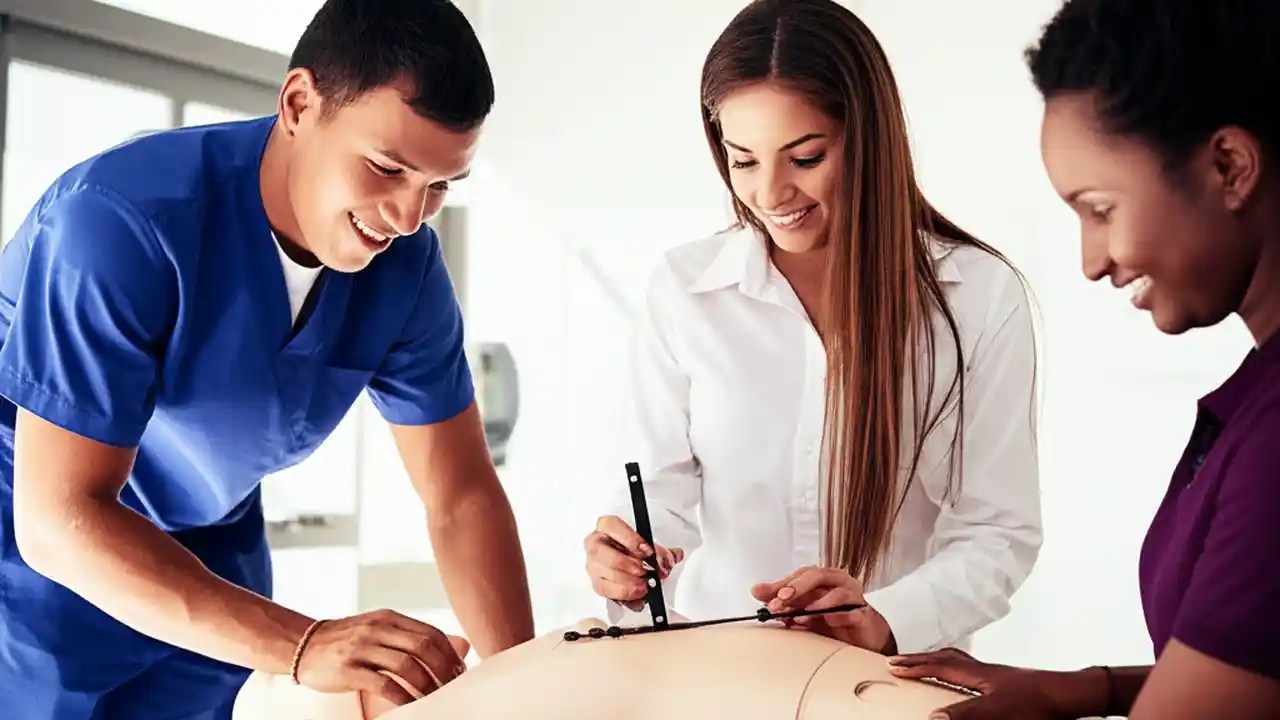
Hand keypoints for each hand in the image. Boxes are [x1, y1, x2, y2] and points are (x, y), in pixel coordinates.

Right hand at [295, 609, 467, 706]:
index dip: (449, 653)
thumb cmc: (346, 640)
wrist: (304, 644)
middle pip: (423, 647)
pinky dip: (403, 696)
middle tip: (453, 687)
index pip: (429, 633)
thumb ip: (404, 635)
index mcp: (388, 618)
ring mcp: (362, 648)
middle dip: (444, 669)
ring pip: (407, 665)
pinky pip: (384, 684)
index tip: (459, 671)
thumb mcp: (376, 628)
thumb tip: (444, 649)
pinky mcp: (348, 669)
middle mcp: (377, 629)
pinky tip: (412, 706)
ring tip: (436, 698)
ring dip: (427, 685)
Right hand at [584, 515, 682, 609]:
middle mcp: (595, 544)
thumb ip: (663, 552)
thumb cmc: (634, 550)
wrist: (628, 563)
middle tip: (645, 571)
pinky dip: (626, 597)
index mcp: (606, 527)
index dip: (630, 539)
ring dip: (627, 583)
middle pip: (602, 552)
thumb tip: (673, 556)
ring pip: (604, 575)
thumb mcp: (650, 546)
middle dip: (627, 564)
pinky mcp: (597, 584)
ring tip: (644, 586)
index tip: (648, 551)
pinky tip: (638, 597)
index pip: (611, 526)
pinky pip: (607, 593)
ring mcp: (593, 565)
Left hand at [751, 565, 895, 653]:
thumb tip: (756, 591)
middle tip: (780, 600)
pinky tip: (827, 621)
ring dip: (816, 604)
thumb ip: (783, 601)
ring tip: (800, 615)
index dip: (782, 583)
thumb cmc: (834, 619)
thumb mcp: (804, 610)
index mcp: (824, 578)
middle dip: (796, 588)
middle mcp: (839, 583)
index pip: (801, 574)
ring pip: (837, 593)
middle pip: (818, 576)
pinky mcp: (863, 616)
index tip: (763, 594)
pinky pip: (852, 613)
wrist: (863, 638)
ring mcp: (853, 598)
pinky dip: (837, 616)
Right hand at [888, 648, 1099, 719]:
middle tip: (902, 661)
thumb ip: (965, 714)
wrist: (1071, 694)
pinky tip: (965, 681)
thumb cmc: (1037, 701)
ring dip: (940, 661)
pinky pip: (974, 669)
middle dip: (922, 659)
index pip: (940, 665)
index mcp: (978, 673)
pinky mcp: (1008, 682)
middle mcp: (985, 669)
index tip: (894, 666)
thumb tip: (932, 718)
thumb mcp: (997, 712)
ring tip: (928, 663)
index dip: (916, 666)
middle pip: (947, 657)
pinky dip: (959, 669)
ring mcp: (997, 674)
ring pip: (961, 661)